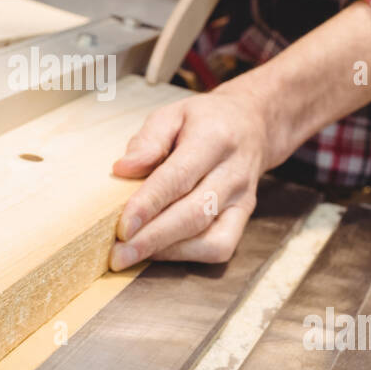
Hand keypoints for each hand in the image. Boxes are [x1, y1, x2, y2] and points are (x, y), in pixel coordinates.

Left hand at [109, 85, 272, 269]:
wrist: (252, 125)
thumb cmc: (205, 121)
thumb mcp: (173, 113)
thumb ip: (148, 140)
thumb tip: (123, 169)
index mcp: (214, 139)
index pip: (179, 177)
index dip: (149, 204)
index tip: (122, 227)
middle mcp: (233, 172)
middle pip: (194, 214)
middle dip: (153, 239)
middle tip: (118, 255)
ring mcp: (243, 199)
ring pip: (211, 238)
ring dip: (169, 252)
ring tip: (133, 255)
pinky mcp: (244, 217)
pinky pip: (220, 247)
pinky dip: (188, 255)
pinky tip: (160, 251)